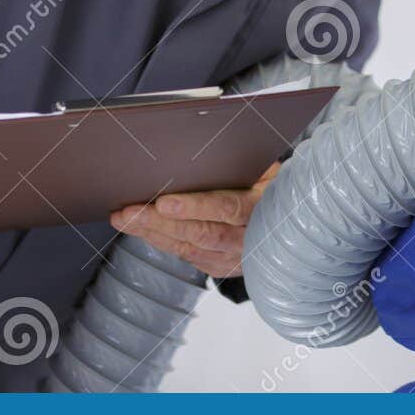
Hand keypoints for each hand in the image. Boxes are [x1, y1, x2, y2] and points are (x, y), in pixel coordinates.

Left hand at [108, 163, 277, 278]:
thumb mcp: (270, 171)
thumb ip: (244, 164)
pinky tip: (140, 229)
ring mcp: (232, 257)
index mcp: (261, 209)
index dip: (195, 207)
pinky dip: (160, 241)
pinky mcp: (218, 266)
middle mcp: (246, 239)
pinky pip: (184, 254)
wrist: (290, 227)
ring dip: (151, 232)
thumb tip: (211, 148)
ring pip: (186, 247)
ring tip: (124, 218)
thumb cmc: (274, 189)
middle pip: (198, 233)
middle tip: (129, 211)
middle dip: (159, 222)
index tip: (165, 202)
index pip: (226, 208)